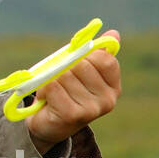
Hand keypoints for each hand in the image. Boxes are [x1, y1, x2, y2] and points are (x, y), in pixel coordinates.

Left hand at [25, 29, 121, 153]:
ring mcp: (92, 110)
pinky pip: (53, 87)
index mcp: (113, 87)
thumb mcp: (82, 71)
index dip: (85, 56)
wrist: (49, 124)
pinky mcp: (73, 115)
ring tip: (53, 92)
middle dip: (65, 67)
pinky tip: (47, 99)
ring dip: (51, 80)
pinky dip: (44, 89)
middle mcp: (107, 100)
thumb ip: (96, 53)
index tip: (76, 63)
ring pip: (65, 75)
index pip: (104, 59)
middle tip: (60, 79)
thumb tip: (114, 33)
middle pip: (81, 65)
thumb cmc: (66, 92)